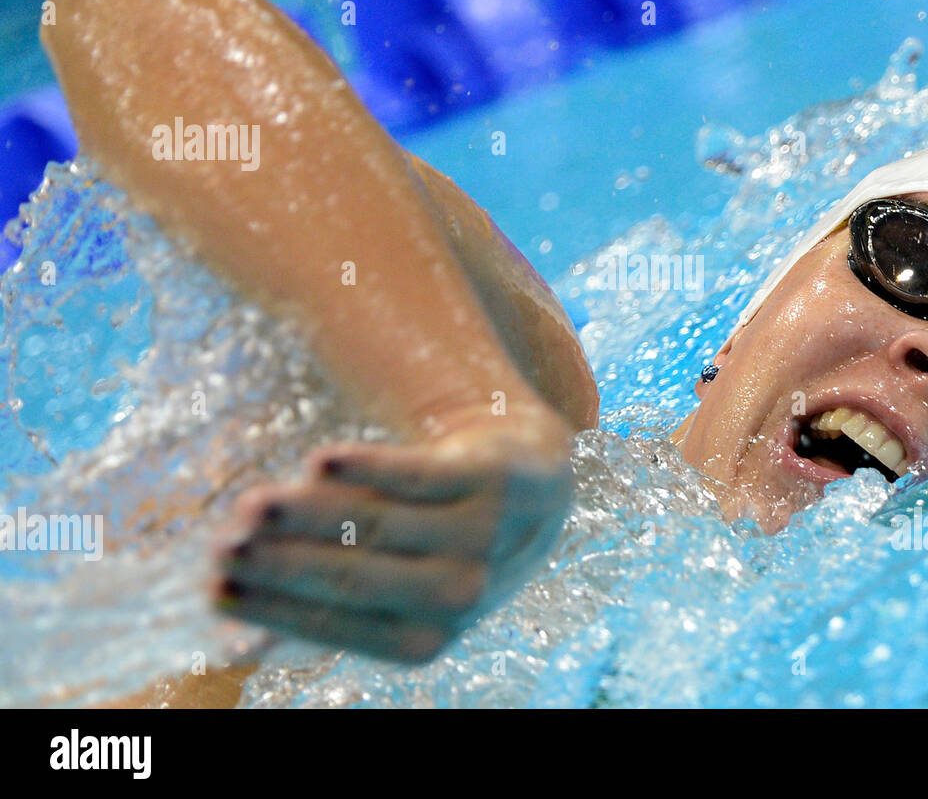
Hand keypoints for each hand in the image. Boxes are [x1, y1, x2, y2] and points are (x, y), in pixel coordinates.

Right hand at [213, 425, 573, 661]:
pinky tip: (320, 462)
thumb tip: (233, 648)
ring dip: (310, 513)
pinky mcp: (490, 476)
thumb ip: (321, 611)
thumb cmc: (437, 546)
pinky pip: (422, 475)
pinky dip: (372, 469)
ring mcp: (480, 532)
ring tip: (251, 505)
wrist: (532, 484)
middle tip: (220, 548)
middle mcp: (459, 593)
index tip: (213, 588)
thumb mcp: (392, 593)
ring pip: (380, 523)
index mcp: (427, 636)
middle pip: (356, 576)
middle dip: (282, 564)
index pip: (337, 625)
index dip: (274, 607)